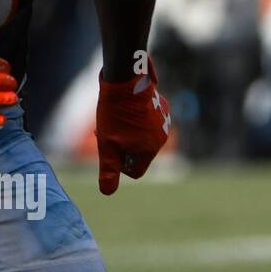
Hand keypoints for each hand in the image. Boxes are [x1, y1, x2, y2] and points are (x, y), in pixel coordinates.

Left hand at [96, 57, 170, 193]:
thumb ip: (108, 170)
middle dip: (122, 147)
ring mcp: (163, 120)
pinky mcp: (161, 106)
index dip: (119, 165)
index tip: (110, 150)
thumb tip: (108, 193)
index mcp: (150, 150)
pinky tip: (125, 108)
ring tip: (114, 118)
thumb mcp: (107, 145)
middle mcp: (161, 137)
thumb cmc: (115, 114)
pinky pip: (147, 121)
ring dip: (128, 133)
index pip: (135, 171)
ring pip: (142, 136)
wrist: (126, 78)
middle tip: (107, 132)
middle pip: (138, 153)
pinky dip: (135, 119)